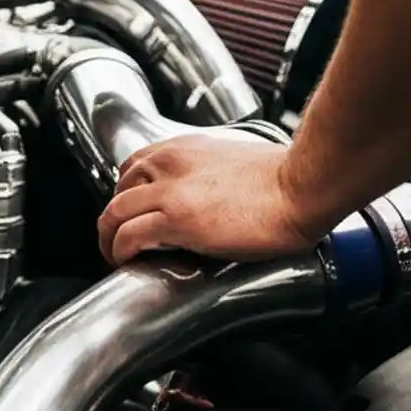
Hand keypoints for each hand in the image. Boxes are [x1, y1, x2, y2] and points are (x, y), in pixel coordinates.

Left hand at [97, 135, 325, 265]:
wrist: (301, 186)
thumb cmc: (282, 178)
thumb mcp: (230, 161)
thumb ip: (205, 173)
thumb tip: (202, 196)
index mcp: (181, 149)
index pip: (133, 167)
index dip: (127, 194)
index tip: (132, 214)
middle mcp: (168, 164)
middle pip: (118, 191)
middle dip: (114, 218)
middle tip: (120, 240)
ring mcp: (169, 191)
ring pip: (113, 214)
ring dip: (109, 238)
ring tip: (117, 256)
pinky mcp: (176, 219)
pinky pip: (128, 236)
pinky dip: (121, 251)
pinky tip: (128, 261)